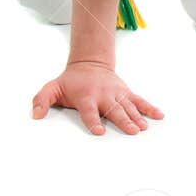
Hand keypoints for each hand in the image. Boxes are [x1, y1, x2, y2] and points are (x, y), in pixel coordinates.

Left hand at [31, 60, 162, 136]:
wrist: (89, 64)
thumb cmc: (70, 81)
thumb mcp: (53, 88)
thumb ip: (42, 100)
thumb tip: (35, 115)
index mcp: (86, 97)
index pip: (90, 112)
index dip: (93, 122)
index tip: (100, 132)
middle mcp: (103, 95)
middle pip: (114, 110)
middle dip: (123, 120)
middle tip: (133, 131)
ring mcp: (116, 94)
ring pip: (128, 106)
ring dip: (137, 117)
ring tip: (143, 127)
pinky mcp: (125, 92)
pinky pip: (139, 100)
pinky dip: (149, 107)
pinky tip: (159, 115)